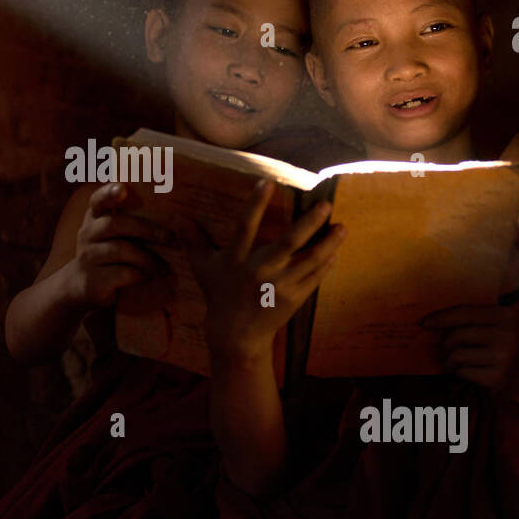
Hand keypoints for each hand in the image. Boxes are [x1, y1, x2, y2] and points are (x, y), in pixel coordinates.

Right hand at [67, 183, 172, 307]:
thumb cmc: (109, 253)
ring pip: (120, 250)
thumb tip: (174, 212)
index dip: (108, 193)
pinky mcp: (93, 279)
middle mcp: (88, 233)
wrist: (84, 286)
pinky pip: (120, 273)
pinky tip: (149, 278)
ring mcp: (88, 256)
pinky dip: (139, 275)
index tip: (122, 189)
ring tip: (165, 268)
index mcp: (95, 217)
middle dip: (146, 229)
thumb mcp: (115, 234)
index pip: (98, 200)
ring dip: (148, 258)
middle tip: (171, 237)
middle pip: (115, 224)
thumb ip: (132, 219)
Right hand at [188, 180, 345, 364]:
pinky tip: (335, 251)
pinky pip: (314, 279)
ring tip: (342, 227)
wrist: (236, 335)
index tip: (267, 182)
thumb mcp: (203, 267)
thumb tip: (176, 217)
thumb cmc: (219, 294)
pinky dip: (326, 265)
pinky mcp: (293, 300)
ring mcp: (278, 287)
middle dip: (308, 224)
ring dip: (328, 243)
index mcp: (235, 260)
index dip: (254, 205)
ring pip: (309, 261)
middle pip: (287, 244)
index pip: (244, 227)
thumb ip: (193, 240)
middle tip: (326, 204)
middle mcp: (258, 272)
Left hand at [419, 304, 518, 404]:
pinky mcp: (498, 378)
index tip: (424, 323)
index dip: (440, 317)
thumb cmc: (514, 348)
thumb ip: (478, 320)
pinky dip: (459, 373)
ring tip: (453, 364)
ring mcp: (503, 357)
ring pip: (456, 355)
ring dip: (449, 362)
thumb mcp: (505, 326)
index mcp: (506, 316)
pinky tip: (466, 373)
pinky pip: (463, 372)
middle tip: (444, 353)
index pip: (463, 312)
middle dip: (444, 346)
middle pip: (456, 336)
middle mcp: (506, 334)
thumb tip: (433, 320)